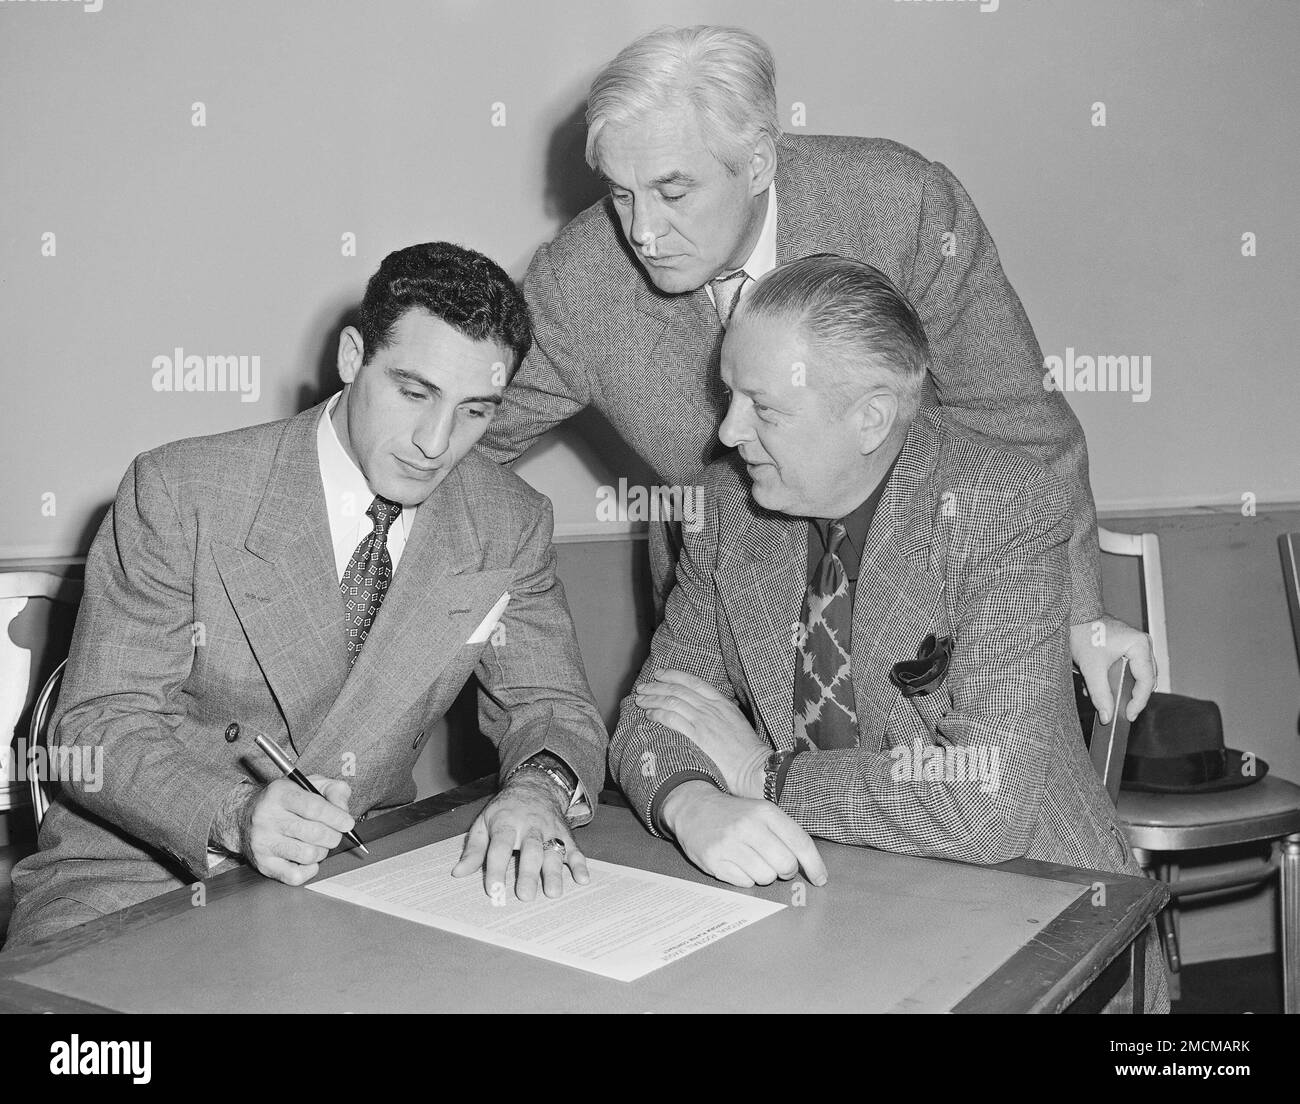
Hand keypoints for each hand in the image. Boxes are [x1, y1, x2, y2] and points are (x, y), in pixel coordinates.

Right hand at [226, 776, 354, 886]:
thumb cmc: (285, 801)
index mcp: (280, 793)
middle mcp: (267, 817)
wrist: (245, 815)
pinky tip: (307, 859)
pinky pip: (295, 876)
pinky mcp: (262, 864)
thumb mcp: (309, 784)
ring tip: (318, 844)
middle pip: (315, 833)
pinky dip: (309, 870)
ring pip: (308, 855)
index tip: (348, 823)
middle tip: (333, 834)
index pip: (314, 807)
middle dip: (333, 836)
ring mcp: (263, 842)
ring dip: (322, 852)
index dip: (337, 817)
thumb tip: (343, 810)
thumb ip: (333, 790)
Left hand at [452, 771, 588, 900]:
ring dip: (554, 871)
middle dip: (528, 873)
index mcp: (506, 823)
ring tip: (552, 892)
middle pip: (530, 849)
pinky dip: (579, 863)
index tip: (493, 890)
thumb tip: (459, 873)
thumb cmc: (505, 810)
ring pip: (553, 850)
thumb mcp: (483, 823)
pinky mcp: (565, 833)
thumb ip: (473, 849)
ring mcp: (550, 830)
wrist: (534, 786)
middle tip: (525, 896)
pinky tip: (582, 878)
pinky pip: (574, 848)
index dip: (496, 868)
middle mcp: (530, 826)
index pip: (500, 846)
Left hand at [635, 670, 767, 798]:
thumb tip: (707, 715)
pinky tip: (649, 714)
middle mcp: (712, 708)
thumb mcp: (737, 724)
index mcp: (723, 703)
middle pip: (678, 690)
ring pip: (672, 701)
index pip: (694, 682)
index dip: (674, 676)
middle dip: (657, 686)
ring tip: (640, 700)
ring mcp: (705, 720)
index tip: (660, 674)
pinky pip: (672, 719)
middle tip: (643, 687)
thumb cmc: (748, 752)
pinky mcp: (698, 735)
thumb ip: (721, 715)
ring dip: (653, 699)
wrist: (756, 767)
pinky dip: (658, 714)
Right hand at [660, 781, 827, 888]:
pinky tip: (736, 863)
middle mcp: (748, 826)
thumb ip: (786, 834)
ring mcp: (729, 844)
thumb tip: (812, 867)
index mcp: (765, 812)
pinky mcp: (714, 860)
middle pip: (785, 865)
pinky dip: (745, 878)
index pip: (800, 842)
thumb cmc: (736, 815)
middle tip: (776, 864)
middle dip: (785, 870)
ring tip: (751, 859)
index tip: (820, 879)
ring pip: (765, 877)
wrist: (693, 808)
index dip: (814, 865)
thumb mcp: (762, 813)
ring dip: (763, 874)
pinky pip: (744, 883)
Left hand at [1070, 614, 1156, 723]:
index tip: (1129, 716)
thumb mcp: (1091, 668)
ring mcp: (1134, 644)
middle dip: (1131, 697)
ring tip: (1107, 701)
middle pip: (1144, 679)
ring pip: (1135, 675)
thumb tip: (1107, 716)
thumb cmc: (1083, 633)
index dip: (1139, 701)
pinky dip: (1114, 679)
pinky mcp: (1124, 646)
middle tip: (1122, 713)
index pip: (1146, 680)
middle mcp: (1142, 644)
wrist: (1071, 615)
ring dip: (1121, 688)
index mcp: (1140, 645)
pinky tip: (1098, 686)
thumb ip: (1100, 694)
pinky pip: (1126, 668)